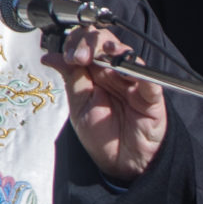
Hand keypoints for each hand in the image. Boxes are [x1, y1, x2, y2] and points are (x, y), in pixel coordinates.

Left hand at [44, 26, 165, 181]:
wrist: (121, 162)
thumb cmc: (102, 136)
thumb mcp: (78, 106)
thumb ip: (71, 78)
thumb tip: (51, 56)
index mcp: (95, 72)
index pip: (86, 43)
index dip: (76, 42)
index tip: (68, 56)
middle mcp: (114, 72)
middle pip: (106, 41)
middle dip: (90, 42)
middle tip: (80, 57)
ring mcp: (133, 82)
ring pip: (127, 54)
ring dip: (113, 50)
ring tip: (104, 54)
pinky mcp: (151, 96)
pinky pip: (149, 80)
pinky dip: (139, 72)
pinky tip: (125, 70)